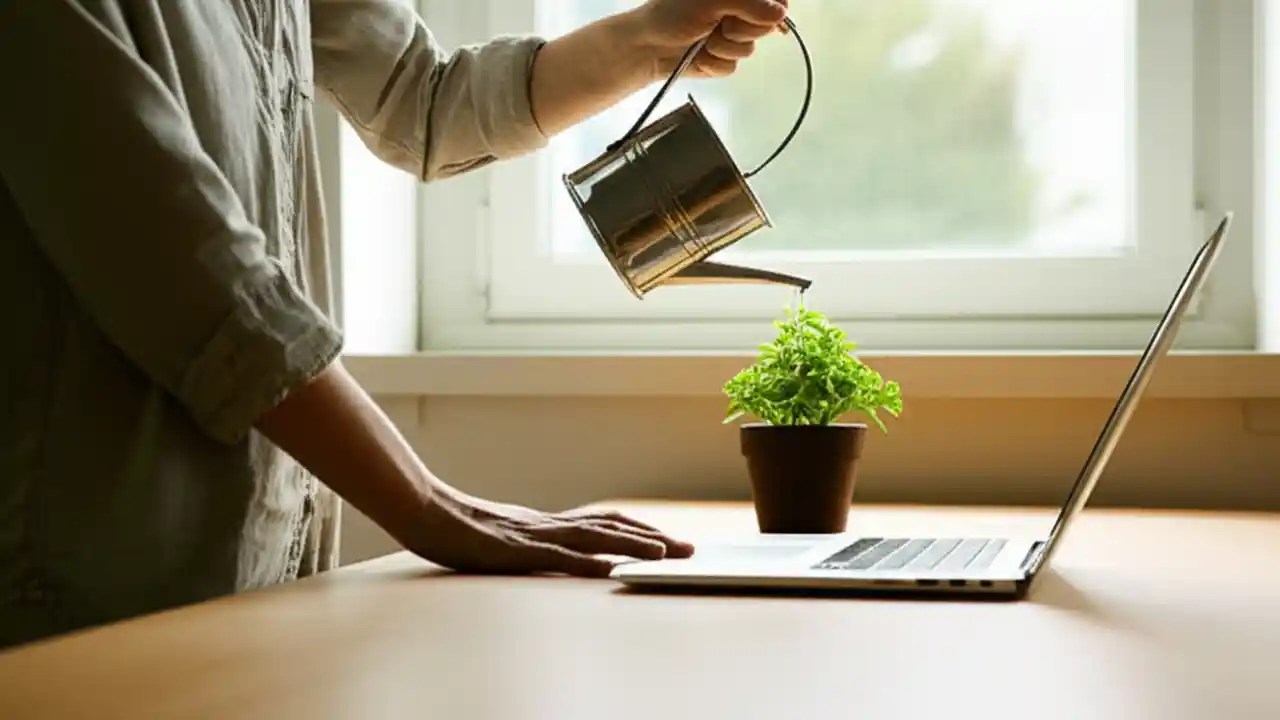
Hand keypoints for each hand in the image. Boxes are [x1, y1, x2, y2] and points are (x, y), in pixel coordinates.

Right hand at [409, 488, 695, 577]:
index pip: (606, 522)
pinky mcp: (516, 550)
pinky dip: (588, 563)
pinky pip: (558, 557)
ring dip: (633, 546)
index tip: (670, 540)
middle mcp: (550, 524)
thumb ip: (534, 536)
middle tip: (690, 548)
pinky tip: (609, 570)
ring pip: (595, 537)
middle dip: (654, 538)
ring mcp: (535, 535)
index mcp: (548, 522)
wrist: (425, 510)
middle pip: (613, 527)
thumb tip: (558, 546)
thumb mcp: (506, 531)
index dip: (641, 530)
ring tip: (666, 554)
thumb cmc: (459, 525)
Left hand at [637, 0, 789, 77]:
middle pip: (767, 25)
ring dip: (723, 47)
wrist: (647, 46)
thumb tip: (780, 13)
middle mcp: (738, 12)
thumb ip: (748, 3)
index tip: (763, 14)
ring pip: (748, 48)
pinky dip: (714, 63)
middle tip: (720, 23)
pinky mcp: (724, 59)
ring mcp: (731, 36)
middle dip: (742, 28)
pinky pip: (733, 66)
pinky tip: (700, 55)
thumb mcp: (710, 1)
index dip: (773, 7)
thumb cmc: (670, 14)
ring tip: (703, 38)